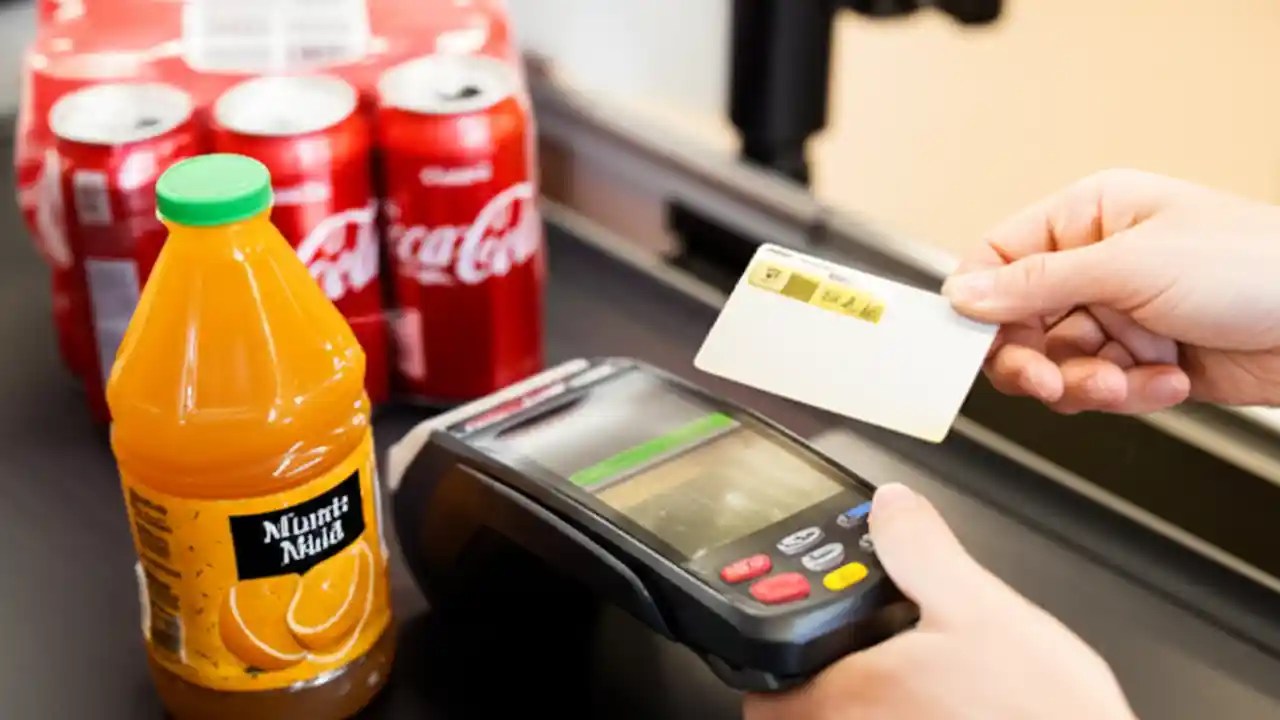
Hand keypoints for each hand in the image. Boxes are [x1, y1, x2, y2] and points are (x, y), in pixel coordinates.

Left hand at [743, 484, 1135, 719]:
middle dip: (820, 679)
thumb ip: (921, 550)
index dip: (771, 663)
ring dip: (865, 702)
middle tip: (857, 650)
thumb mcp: (980, 607)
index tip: (786, 639)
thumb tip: (891, 506)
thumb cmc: (1041, 717)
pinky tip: (939, 705)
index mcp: (849, 700)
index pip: (764, 694)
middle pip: (801, 713)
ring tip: (907, 675)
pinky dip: (898, 715)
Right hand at [941, 168, 1279, 412]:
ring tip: (1130, 378)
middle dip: (1038, 359)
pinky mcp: (1145, 360)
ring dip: (1089, 383)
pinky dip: (1130, 393)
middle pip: (1021, 323)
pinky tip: (1168, 379)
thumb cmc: (1256, 264)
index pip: (1000, 259)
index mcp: (1088, 218)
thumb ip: (1037, 283)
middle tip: (1048, 382)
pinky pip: (1102, 388)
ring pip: (1059, 365)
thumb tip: (964, 293)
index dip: (981, 305)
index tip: (972, 342)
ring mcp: (1122, 315)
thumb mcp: (1130, 265)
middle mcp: (1098, 265)